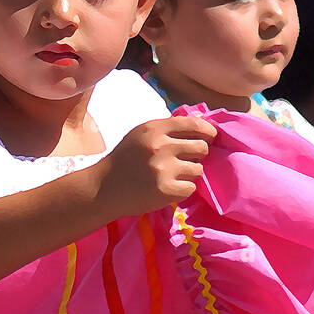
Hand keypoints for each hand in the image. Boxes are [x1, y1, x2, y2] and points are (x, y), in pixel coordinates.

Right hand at [97, 115, 217, 220]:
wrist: (102, 189)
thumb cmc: (124, 161)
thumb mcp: (140, 135)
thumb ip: (166, 129)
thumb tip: (201, 127)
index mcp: (154, 128)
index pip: (193, 124)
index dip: (208, 131)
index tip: (211, 138)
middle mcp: (160, 146)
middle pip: (201, 147)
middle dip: (198, 155)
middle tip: (186, 161)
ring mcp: (164, 169)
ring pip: (198, 169)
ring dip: (190, 174)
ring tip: (174, 176)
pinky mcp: (166, 190)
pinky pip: (191, 187)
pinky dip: (183, 190)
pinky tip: (169, 188)